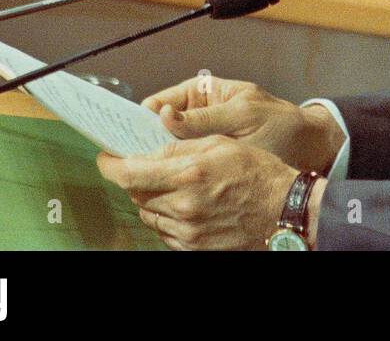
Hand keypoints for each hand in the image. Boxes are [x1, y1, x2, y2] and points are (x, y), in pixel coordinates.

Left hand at [97, 137, 295, 250]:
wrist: (283, 209)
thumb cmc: (257, 173)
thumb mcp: (221, 143)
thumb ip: (181, 147)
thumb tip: (149, 150)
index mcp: (188, 174)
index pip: (129, 174)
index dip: (111, 166)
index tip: (107, 159)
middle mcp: (183, 205)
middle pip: (136, 194)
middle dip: (138, 178)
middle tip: (150, 168)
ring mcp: (186, 230)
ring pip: (148, 213)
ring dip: (153, 199)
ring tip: (177, 187)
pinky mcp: (192, 246)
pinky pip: (164, 231)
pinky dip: (167, 217)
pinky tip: (187, 206)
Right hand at [141, 75, 343, 172]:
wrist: (308, 148)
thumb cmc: (280, 124)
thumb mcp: (243, 115)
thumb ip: (205, 117)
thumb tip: (165, 115)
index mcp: (203, 95)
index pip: (160, 103)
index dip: (140, 117)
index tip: (123, 133)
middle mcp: (197, 117)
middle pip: (156, 130)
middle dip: (143, 144)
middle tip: (128, 161)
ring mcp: (201, 142)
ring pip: (166, 152)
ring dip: (157, 163)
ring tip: (144, 177)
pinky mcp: (208, 164)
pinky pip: (182, 169)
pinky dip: (174, 176)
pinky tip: (167, 187)